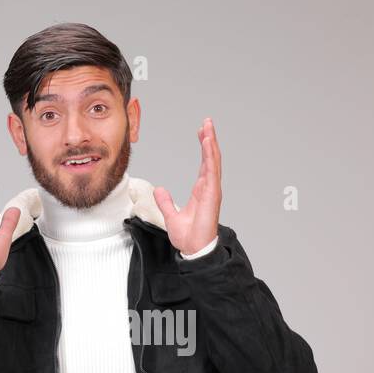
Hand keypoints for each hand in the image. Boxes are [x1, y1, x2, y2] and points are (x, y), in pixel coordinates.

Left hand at [152, 117, 221, 255]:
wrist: (193, 249)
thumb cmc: (189, 236)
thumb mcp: (172, 216)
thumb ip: (166, 202)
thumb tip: (160, 190)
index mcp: (202, 191)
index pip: (204, 164)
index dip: (204, 147)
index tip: (201, 133)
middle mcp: (209, 188)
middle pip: (211, 158)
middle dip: (209, 139)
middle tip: (207, 122)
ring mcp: (212, 191)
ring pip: (213, 161)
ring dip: (211, 143)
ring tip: (208, 126)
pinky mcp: (212, 195)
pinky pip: (212, 171)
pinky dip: (211, 156)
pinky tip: (208, 143)